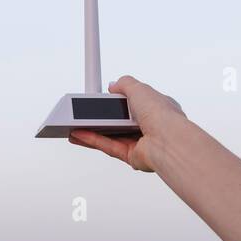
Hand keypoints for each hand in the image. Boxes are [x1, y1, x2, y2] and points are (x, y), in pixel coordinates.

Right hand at [68, 75, 185, 171]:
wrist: (168, 140)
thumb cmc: (162, 115)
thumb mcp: (139, 88)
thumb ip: (124, 84)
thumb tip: (114, 84)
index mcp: (155, 108)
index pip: (133, 102)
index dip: (116, 100)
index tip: (101, 98)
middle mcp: (149, 126)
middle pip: (118, 120)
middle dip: (100, 116)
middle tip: (82, 111)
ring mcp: (140, 142)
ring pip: (110, 135)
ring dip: (92, 129)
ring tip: (73, 123)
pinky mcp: (131, 156)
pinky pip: (108, 146)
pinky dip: (93, 140)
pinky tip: (78, 134)